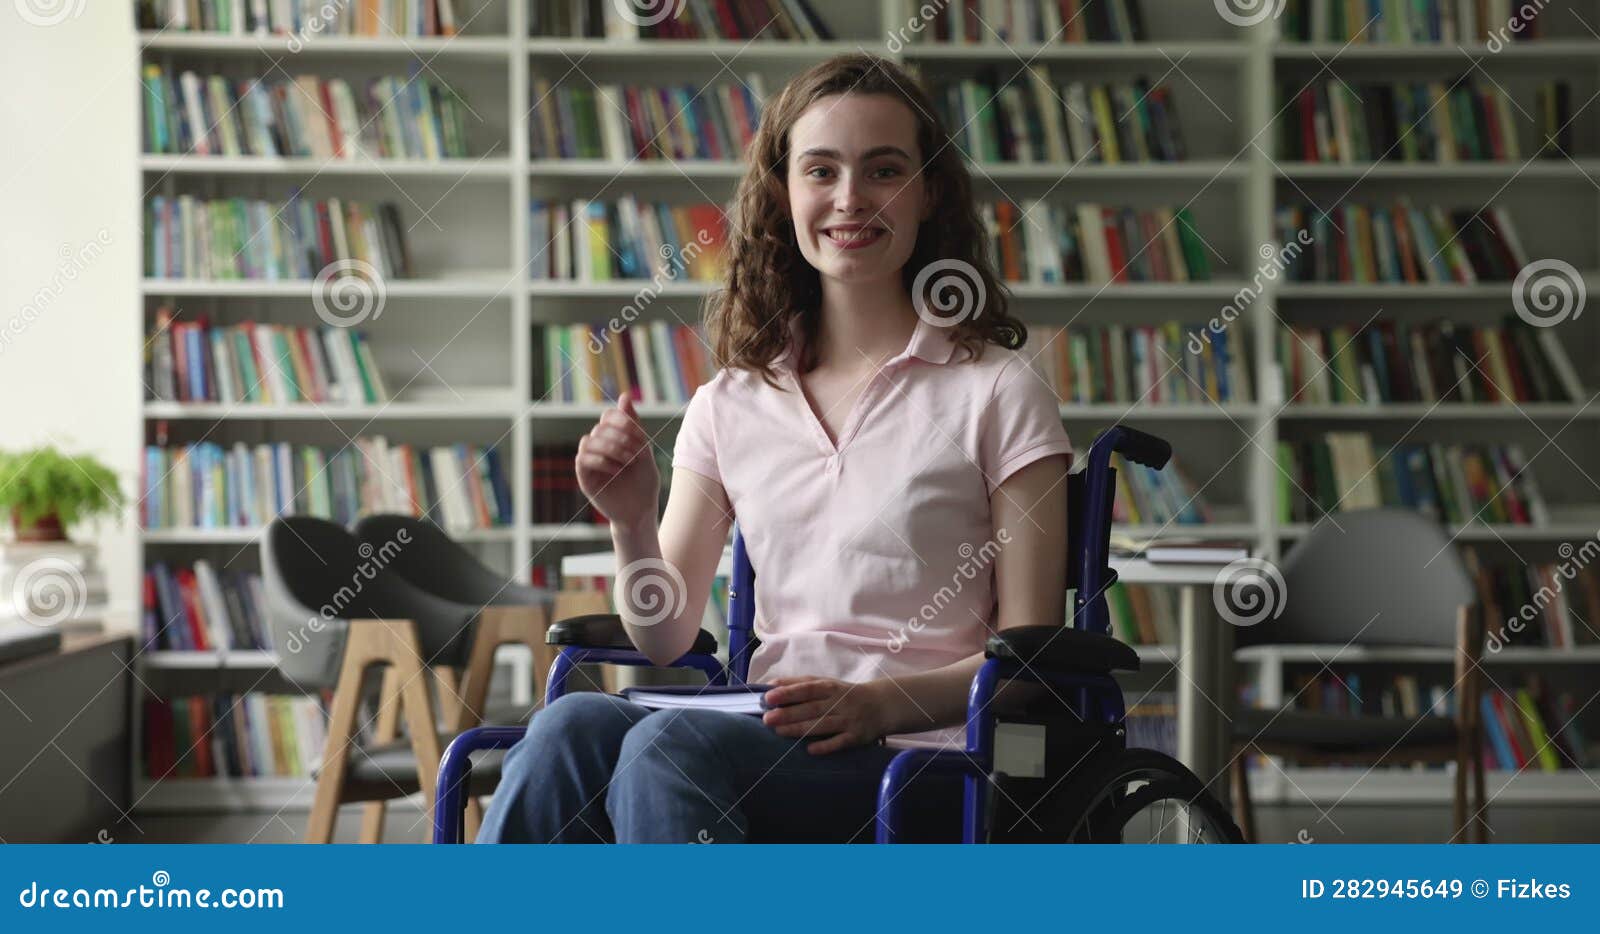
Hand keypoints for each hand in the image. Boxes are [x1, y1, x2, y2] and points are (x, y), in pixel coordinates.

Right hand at [575, 394, 659, 529]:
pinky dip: (601, 461)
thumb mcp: (644, 450)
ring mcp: (590, 462)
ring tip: (627, 463)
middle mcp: (599, 447)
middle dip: (621, 438)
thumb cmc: (644, 482)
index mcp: (614, 439)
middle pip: (600, 427)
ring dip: (612, 448)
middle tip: (636, 455)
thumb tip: (624, 395)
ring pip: (589, 440)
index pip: (608, 416)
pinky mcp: (584, 477)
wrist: (641, 512)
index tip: (638, 434)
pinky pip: (583, 458)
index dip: (622, 420)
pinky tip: (616, 471)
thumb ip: (633, 424)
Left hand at [761, 677, 888, 755]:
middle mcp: (839, 702)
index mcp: (830, 687)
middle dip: (789, 713)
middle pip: (811, 708)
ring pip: (822, 725)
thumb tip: (770, 685)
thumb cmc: (845, 694)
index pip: (807, 688)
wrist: (881, 705)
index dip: (788, 692)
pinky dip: (826, 746)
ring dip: (800, 728)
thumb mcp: (826, 683)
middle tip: (767, 718)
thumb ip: (800, 684)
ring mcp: (848, 720)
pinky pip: (840, 742)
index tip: (769, 697)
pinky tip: (810, 750)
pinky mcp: (856, 737)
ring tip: (779, 731)